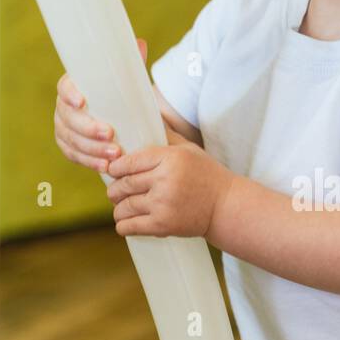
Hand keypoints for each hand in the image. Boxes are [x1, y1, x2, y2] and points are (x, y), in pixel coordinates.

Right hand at [55, 36, 146, 170]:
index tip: (82, 101)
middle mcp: (64, 107)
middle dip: (87, 128)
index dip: (69, 94)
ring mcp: (65, 128)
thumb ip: (131, 63)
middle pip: (68, 118)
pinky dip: (89, 162)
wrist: (123, 118)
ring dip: (91, 149)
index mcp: (73, 86)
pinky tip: (104, 166)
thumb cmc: (123, 95)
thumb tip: (140, 45)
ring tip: (114, 153)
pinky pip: (74, 156)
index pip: (64, 87)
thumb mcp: (128, 80)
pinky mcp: (70, 147)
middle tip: (110, 134)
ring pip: (71, 140)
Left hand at [104, 130, 232, 238]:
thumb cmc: (207, 175)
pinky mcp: (163, 225)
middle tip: (115, 191)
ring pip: (124, 206)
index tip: (113, 170)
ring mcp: (162, 204)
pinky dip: (123, 225)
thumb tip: (147, 113)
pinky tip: (125, 222)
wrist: (225, 207)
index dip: (116, 167)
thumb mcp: (189, 149)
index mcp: (170, 158)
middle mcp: (164, 180)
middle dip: (115, 189)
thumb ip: (166, 135)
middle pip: (124, 184)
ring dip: (118, 208)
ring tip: (121, 207)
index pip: (130, 161)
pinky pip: (130, 226)